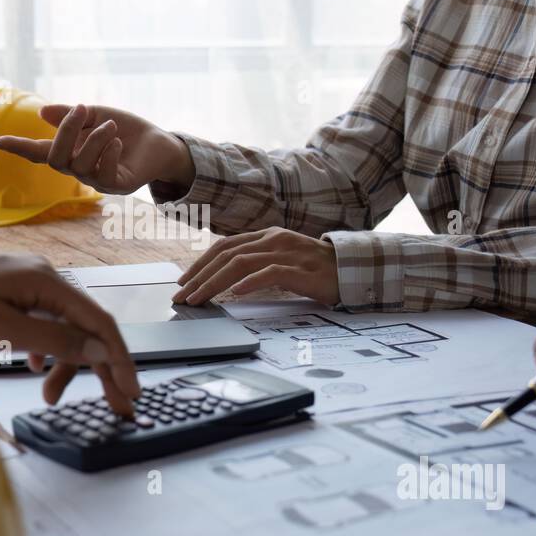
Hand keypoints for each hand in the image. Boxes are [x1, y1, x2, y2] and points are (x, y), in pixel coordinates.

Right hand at [0, 103, 193, 195]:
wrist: (160, 143)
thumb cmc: (126, 129)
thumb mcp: (97, 115)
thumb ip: (72, 116)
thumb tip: (43, 112)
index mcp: (71, 152)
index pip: (39, 151)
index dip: (19, 147)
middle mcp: (80, 169)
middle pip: (57, 159)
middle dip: (66, 132)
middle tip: (82, 108)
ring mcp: (98, 181)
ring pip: (81, 166)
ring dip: (94, 140)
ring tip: (110, 124)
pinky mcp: (118, 187)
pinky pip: (105, 174)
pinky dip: (109, 153)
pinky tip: (118, 141)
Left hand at [0, 251, 140, 414]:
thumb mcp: (3, 331)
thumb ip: (54, 341)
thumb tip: (98, 351)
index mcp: (47, 283)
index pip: (99, 323)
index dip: (119, 359)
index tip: (131, 390)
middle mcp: (44, 281)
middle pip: (87, 328)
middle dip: (102, 368)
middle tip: (116, 405)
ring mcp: (29, 288)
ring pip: (65, 331)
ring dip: (65, 365)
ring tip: (50, 396)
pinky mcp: (13, 298)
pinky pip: (44, 327)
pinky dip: (46, 352)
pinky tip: (35, 369)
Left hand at [173, 228, 339, 306]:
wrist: (353, 270)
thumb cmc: (315, 270)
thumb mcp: (283, 261)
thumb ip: (258, 263)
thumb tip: (227, 281)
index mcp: (268, 236)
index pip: (225, 246)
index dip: (201, 263)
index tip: (184, 281)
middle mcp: (274, 240)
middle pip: (227, 254)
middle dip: (199, 276)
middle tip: (182, 296)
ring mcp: (287, 253)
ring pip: (241, 264)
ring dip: (214, 282)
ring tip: (199, 299)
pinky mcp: (301, 270)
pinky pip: (270, 274)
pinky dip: (249, 283)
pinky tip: (235, 294)